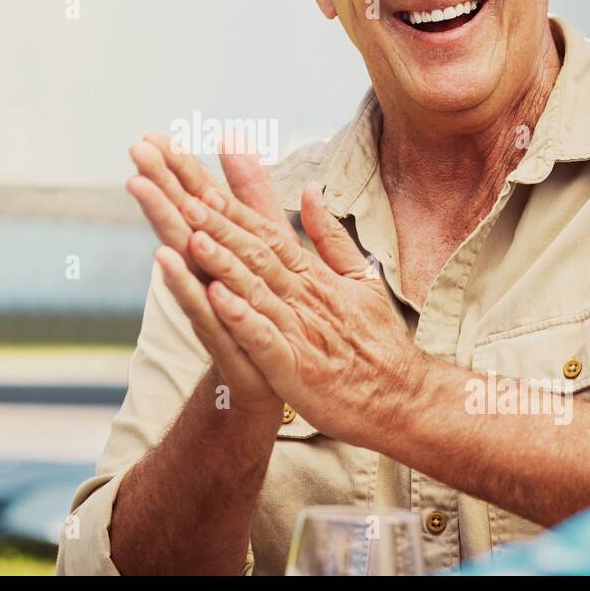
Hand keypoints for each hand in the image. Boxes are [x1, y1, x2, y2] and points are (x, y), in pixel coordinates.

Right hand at [126, 132, 291, 414]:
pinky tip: (163, 257)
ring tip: (139, 186)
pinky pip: (201, 308)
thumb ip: (252, 195)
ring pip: (185, 257)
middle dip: (160, 183)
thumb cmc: (266, 310)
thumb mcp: (270, 243)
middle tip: (134, 149)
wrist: (276, 382)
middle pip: (183, 220)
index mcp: (222, 250)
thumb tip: (235, 139)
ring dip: (162, 220)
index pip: (199, 201)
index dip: (179, 168)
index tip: (152, 135)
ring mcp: (212, 306)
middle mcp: (210, 274)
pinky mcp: (223, 339)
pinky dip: (183, 284)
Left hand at [180, 172, 420, 446]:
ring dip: (223, 264)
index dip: (237, 213)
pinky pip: (263, 339)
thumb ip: (330, 236)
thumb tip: (311, 189)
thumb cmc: (377, 343)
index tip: (205, 189)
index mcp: (316, 278)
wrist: (403, 401)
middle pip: (257, 256)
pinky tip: (216, 298)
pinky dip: (241, 317)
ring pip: (256, 291)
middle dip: (220, 228)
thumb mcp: (360, 278)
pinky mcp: (296, 369)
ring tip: (193, 239)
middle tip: (186, 200)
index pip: (271, 237)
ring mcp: (300, 333)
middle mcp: (305, 299)